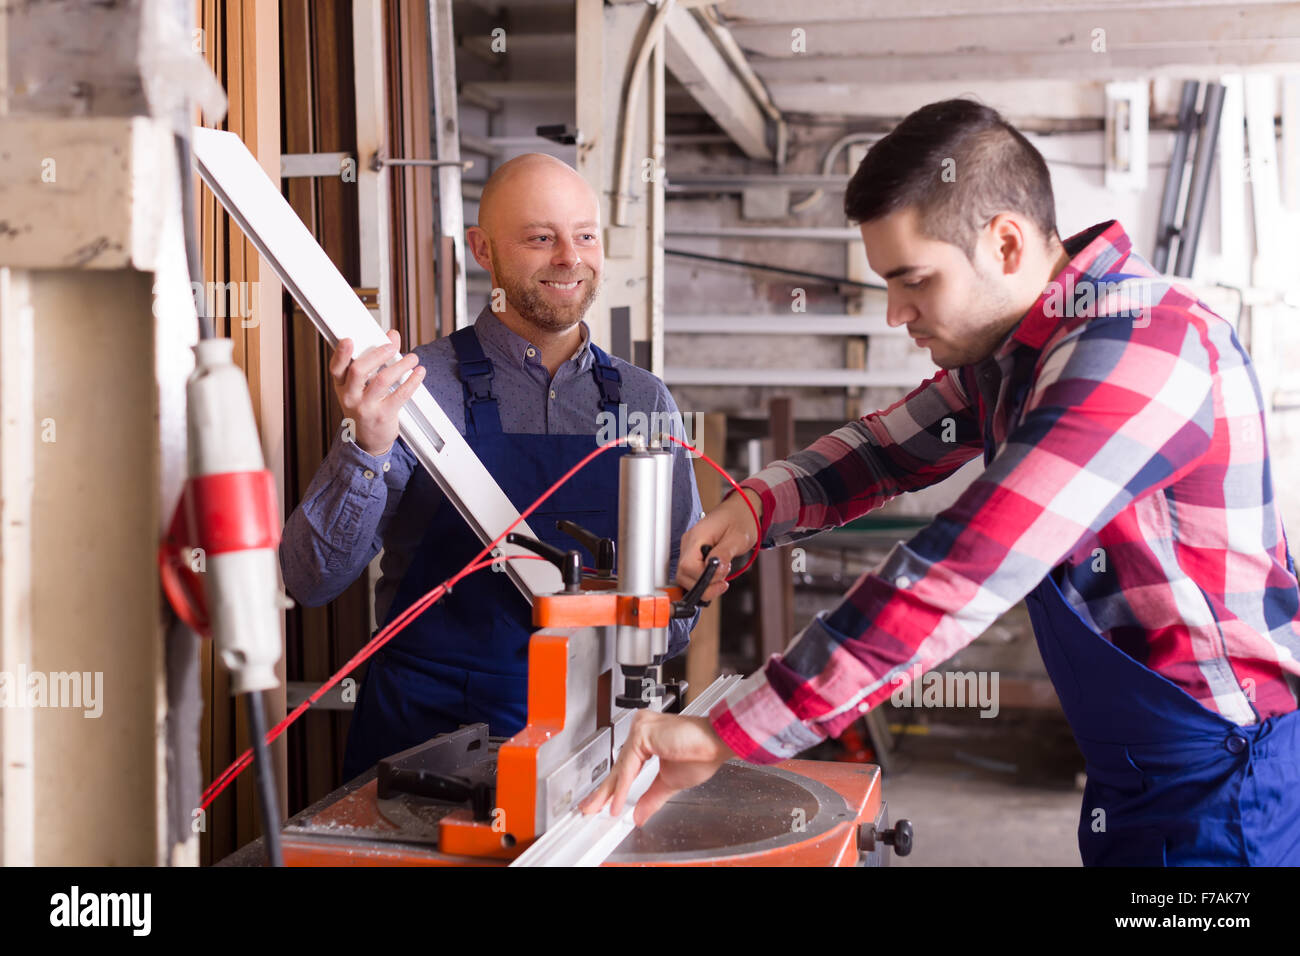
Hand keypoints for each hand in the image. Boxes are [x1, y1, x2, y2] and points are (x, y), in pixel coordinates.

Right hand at [329, 329, 425, 455]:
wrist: (368, 441)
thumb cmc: (364, 408)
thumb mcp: (361, 386)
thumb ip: (375, 359)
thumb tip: (392, 336)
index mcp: (341, 386)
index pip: (336, 368)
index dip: (341, 354)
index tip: (349, 340)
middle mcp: (350, 396)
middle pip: (359, 370)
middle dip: (377, 354)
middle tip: (392, 347)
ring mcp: (366, 407)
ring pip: (382, 380)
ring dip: (400, 366)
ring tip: (412, 359)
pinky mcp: (383, 415)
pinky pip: (400, 395)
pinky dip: (412, 382)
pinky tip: (418, 374)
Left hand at [580, 712, 735, 826]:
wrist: (717, 742)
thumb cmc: (702, 753)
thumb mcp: (670, 782)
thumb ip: (651, 797)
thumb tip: (638, 815)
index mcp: (648, 738)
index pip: (625, 766)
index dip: (613, 787)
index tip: (602, 802)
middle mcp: (641, 729)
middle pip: (619, 766)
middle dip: (604, 791)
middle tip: (588, 808)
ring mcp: (640, 728)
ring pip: (621, 767)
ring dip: (609, 791)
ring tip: (597, 809)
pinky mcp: (642, 733)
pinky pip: (629, 767)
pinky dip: (623, 787)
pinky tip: (617, 803)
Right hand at [675, 488, 762, 602]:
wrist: (741, 512)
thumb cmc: (741, 521)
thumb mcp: (738, 538)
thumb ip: (724, 554)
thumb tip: (714, 570)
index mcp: (698, 536)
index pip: (687, 566)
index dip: (703, 576)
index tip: (721, 575)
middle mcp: (689, 542)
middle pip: (683, 575)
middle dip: (704, 584)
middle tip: (723, 580)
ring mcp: (690, 549)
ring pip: (686, 577)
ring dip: (705, 583)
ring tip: (721, 574)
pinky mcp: (694, 554)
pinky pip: (692, 573)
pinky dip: (704, 579)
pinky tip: (716, 574)